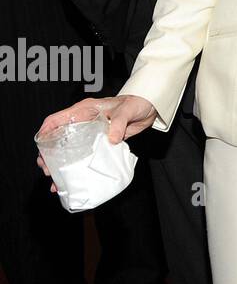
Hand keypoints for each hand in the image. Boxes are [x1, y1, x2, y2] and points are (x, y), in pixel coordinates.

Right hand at [35, 95, 157, 191]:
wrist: (149, 107)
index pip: (58, 119)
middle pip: (58, 138)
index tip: (40, 146)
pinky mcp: (99, 143)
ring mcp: (90, 134)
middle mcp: (83, 122)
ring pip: (68, 150)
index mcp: (84, 110)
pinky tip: (70, 180)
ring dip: (59, 164)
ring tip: (54, 179)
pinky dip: (76, 168)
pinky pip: (83, 156)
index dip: (46, 131)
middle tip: (46, 169)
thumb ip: (119, 123)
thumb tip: (112, 139)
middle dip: (48, 154)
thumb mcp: (127, 110)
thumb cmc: (136, 103)